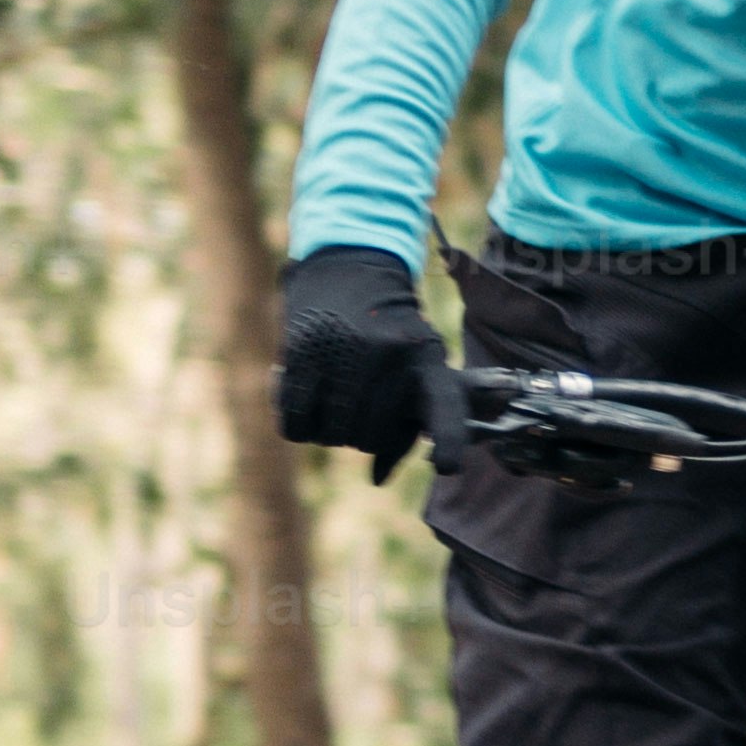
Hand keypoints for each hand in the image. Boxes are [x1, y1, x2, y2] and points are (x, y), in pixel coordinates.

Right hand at [275, 245, 435, 470]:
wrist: (349, 267)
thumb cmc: (388, 333)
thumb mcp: (415, 364)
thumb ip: (406, 425)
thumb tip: (378, 479)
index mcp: (426, 358)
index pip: (444, 406)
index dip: (449, 439)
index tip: (447, 467)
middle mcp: (389, 354)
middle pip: (369, 437)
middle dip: (362, 434)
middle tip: (358, 407)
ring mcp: (344, 351)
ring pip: (332, 434)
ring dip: (329, 430)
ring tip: (333, 399)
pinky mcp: (303, 351)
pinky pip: (296, 423)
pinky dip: (299, 424)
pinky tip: (308, 399)